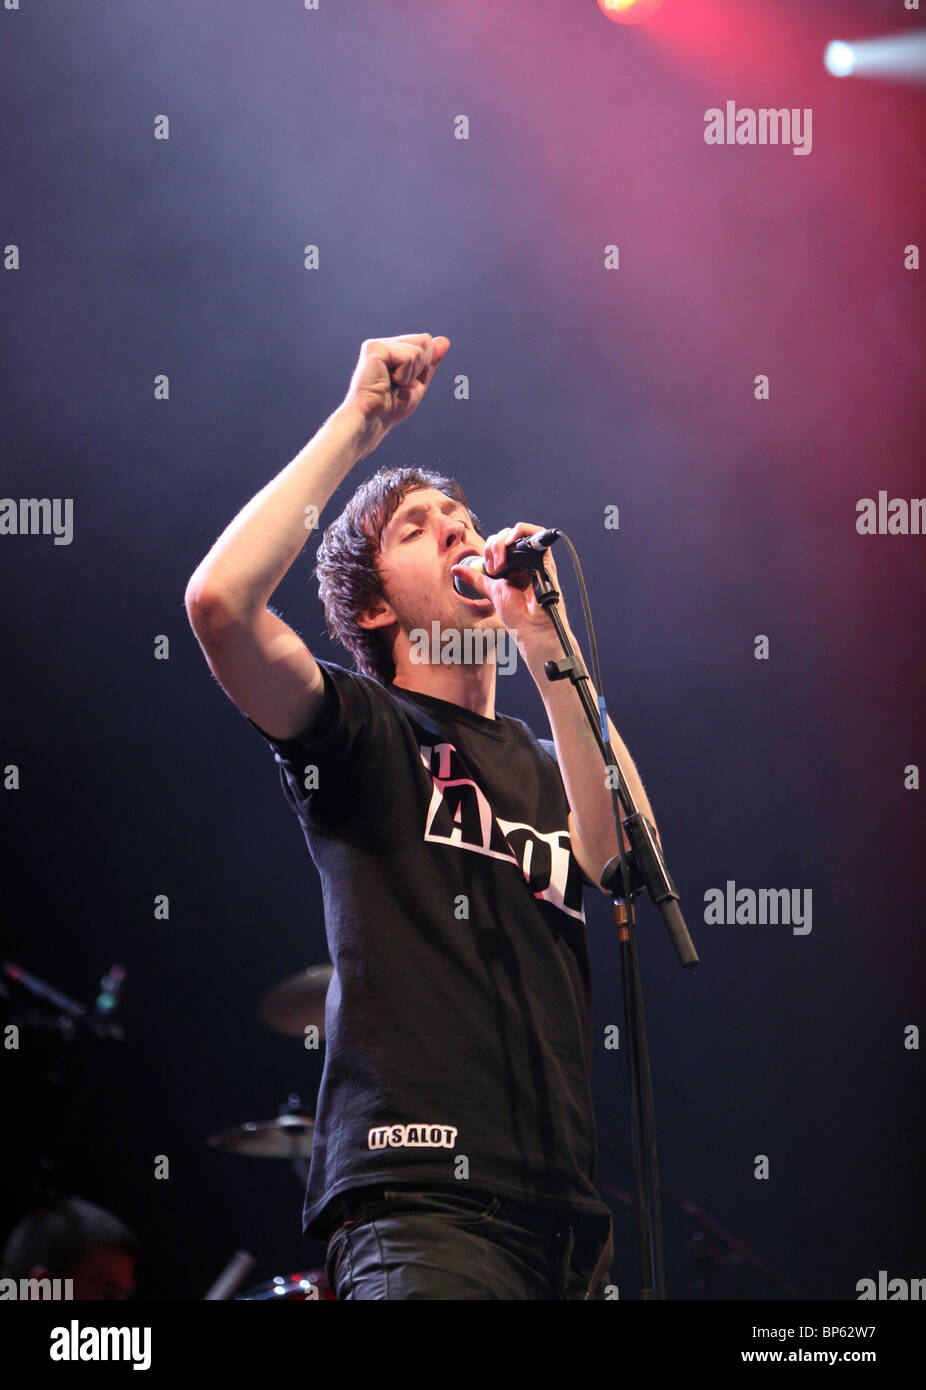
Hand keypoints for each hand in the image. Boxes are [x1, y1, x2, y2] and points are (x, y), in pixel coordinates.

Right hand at [342, 333, 449, 442]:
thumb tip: (444, 340)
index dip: (425, 366)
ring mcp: (378, 344)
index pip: (426, 342)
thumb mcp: (418, 383)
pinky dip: (405, 375)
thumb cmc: (391, 408)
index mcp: (392, 350)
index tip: (406, 383)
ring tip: (393, 384)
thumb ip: (430, 362)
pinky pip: (409, 356)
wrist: (373, 420)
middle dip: (421, 367)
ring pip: (419, 349)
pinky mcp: (374, 348)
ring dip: (412, 374)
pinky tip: (388, 381)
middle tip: (400, 384)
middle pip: (425, 340)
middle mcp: (384, 344)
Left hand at [451, 522, 569, 659]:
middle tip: (493, 568)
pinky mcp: (545, 559)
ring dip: (503, 541)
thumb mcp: (490, 590)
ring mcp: (535, 558)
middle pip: (507, 535)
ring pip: (518, 532)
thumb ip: (475, 578)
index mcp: (513, 565)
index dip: (490, 548)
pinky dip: (521, 531)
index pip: (499, 542)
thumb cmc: (516, 614)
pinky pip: (537, 533)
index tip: (487, 568)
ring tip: (500, 562)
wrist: (530, 627)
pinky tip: (510, 542)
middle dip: (494, 546)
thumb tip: (455, 569)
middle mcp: (525, 559)